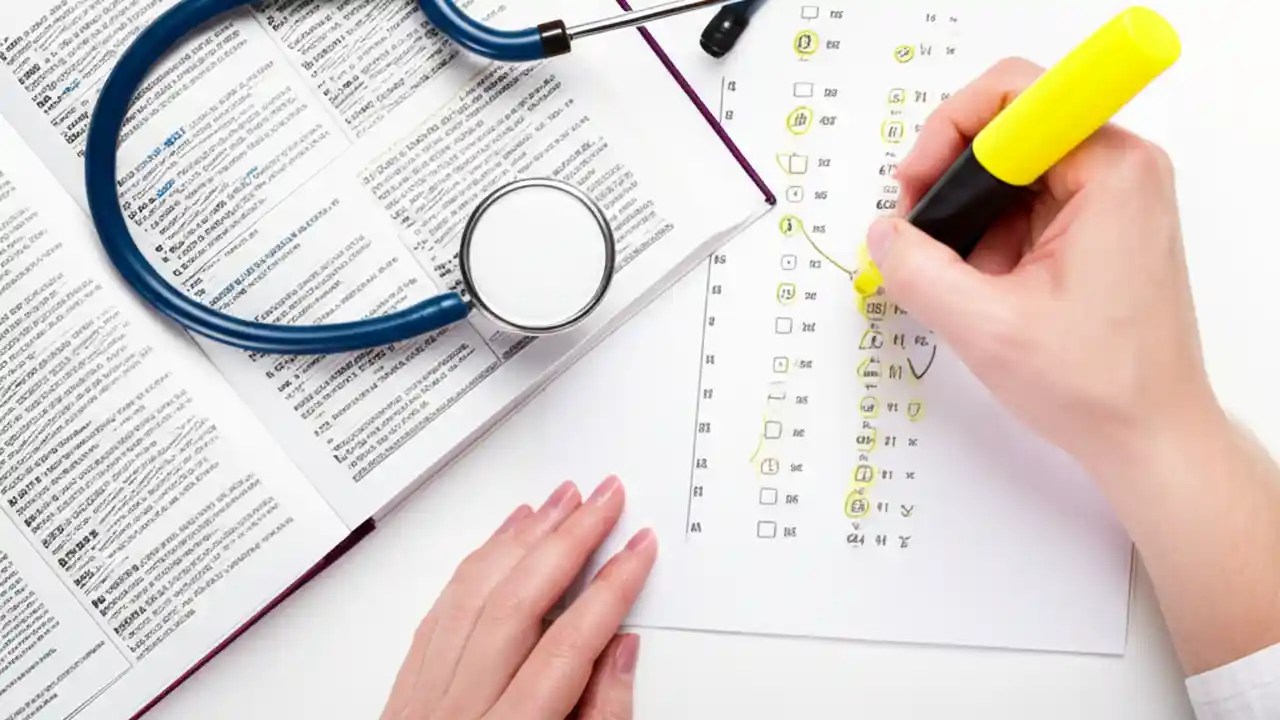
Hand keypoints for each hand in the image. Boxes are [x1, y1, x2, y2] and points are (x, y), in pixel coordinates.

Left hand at [380, 477, 656, 719]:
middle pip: (518, 602)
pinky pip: (442, 606)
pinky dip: (477, 560)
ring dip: (522, 536)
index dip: (611, 588)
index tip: (639, 548)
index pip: (567, 646)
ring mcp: (424, 696)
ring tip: (562, 500)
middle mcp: (458, 710)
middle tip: (607, 498)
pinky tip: (503, 536)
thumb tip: (621, 648)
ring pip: (473, 592)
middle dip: (569, 538)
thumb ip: (602, 719)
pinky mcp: (406, 687)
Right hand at [865, 57, 1215, 471]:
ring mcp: (1112, 198)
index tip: (917, 185)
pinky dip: (991, 238)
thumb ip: (919, 269)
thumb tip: (882, 233)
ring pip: (1011, 173)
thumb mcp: (986, 326)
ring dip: (970, 218)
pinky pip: (1025, 206)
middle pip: (1009, 129)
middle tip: (917, 232)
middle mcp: (1120, 170)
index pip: (1015, 95)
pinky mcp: (1099, 227)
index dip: (949, 131)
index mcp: (1111, 172)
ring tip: (958, 277)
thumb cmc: (1097, 385)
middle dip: (952, 179)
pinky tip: (985, 286)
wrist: (1148, 437)